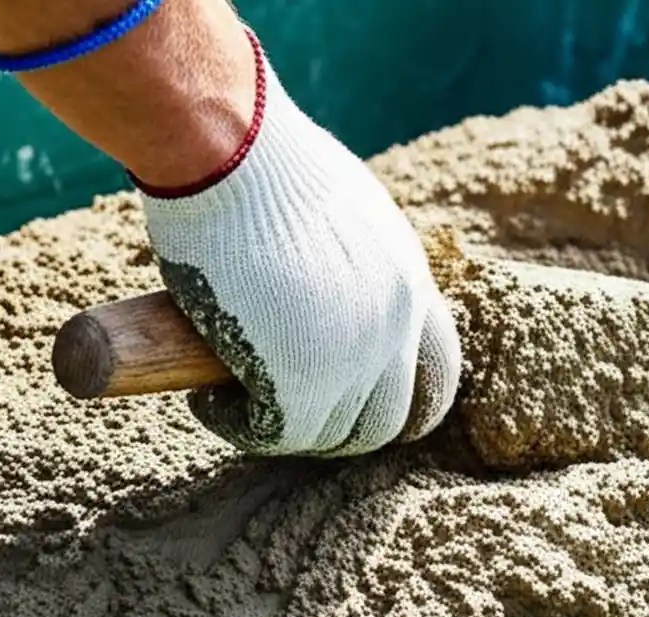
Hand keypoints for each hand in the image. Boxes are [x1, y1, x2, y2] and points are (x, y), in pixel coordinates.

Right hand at [137, 47, 461, 457]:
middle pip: (390, 419)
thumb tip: (311, 285)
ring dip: (282, 429)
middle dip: (337, 428)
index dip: (404, 402)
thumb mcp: (334, 209)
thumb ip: (345, 260)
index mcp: (408, 279)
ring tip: (232, 399)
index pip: (439, 370)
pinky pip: (277, 435)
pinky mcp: (303, 378)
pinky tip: (209, 402)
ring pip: (332, 434)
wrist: (231, 149)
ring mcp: (356, 354)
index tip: (355, 404)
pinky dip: (240, 427)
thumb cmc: (261, 163)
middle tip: (281, 412)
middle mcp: (396, 321)